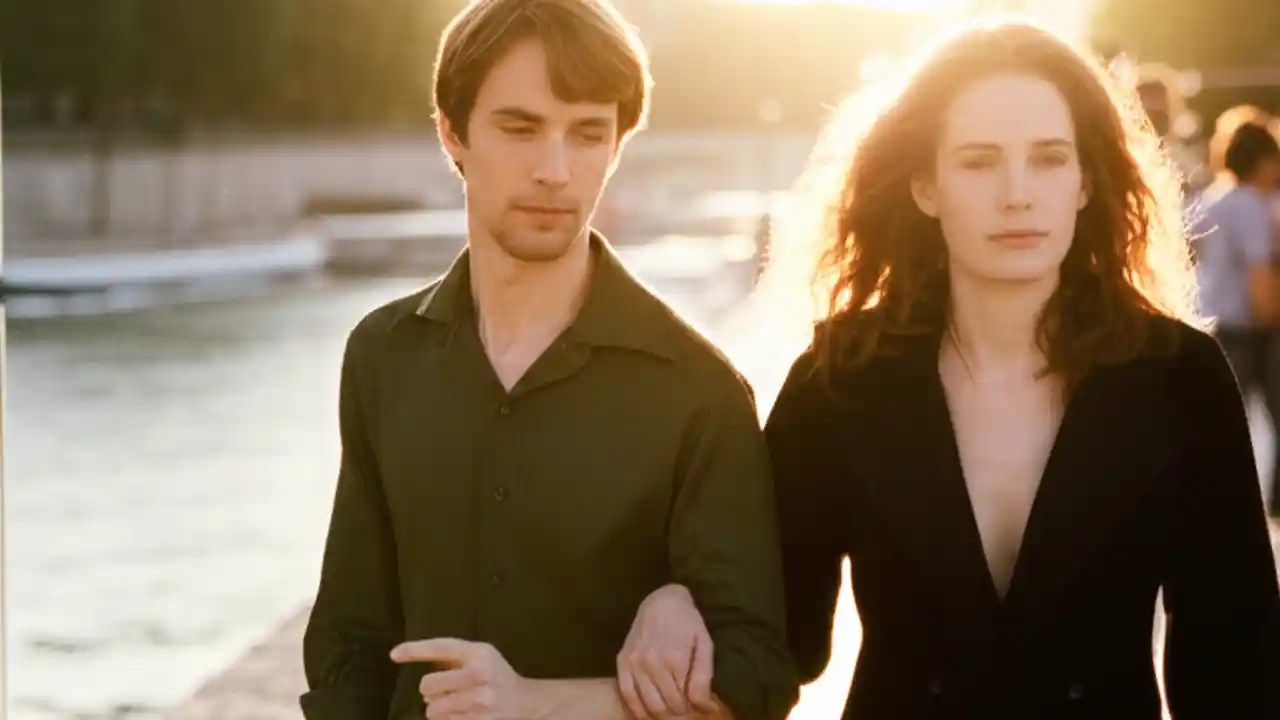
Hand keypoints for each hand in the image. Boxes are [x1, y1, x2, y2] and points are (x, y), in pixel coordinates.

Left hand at [391, 638, 531, 719]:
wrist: (524, 701)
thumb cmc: (494, 674)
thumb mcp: (478, 655)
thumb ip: (450, 656)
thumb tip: (405, 657)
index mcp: (478, 653)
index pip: (440, 647)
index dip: (414, 650)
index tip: (394, 655)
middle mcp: (480, 674)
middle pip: (428, 685)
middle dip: (431, 691)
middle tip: (444, 691)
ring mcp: (481, 700)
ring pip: (433, 710)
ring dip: (438, 709)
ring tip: (455, 704)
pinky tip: (463, 714)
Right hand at [617, 583, 715, 718]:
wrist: (662, 601)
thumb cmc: (688, 622)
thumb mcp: (704, 645)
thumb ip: (704, 677)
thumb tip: (706, 708)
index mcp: (676, 659)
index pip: (685, 701)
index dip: (692, 709)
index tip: (696, 707)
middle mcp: (652, 663)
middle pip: (667, 706)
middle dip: (677, 712)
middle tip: (683, 709)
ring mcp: (634, 663)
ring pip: (648, 705)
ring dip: (661, 714)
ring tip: (669, 710)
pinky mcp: (622, 662)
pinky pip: (627, 695)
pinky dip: (638, 710)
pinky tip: (647, 714)